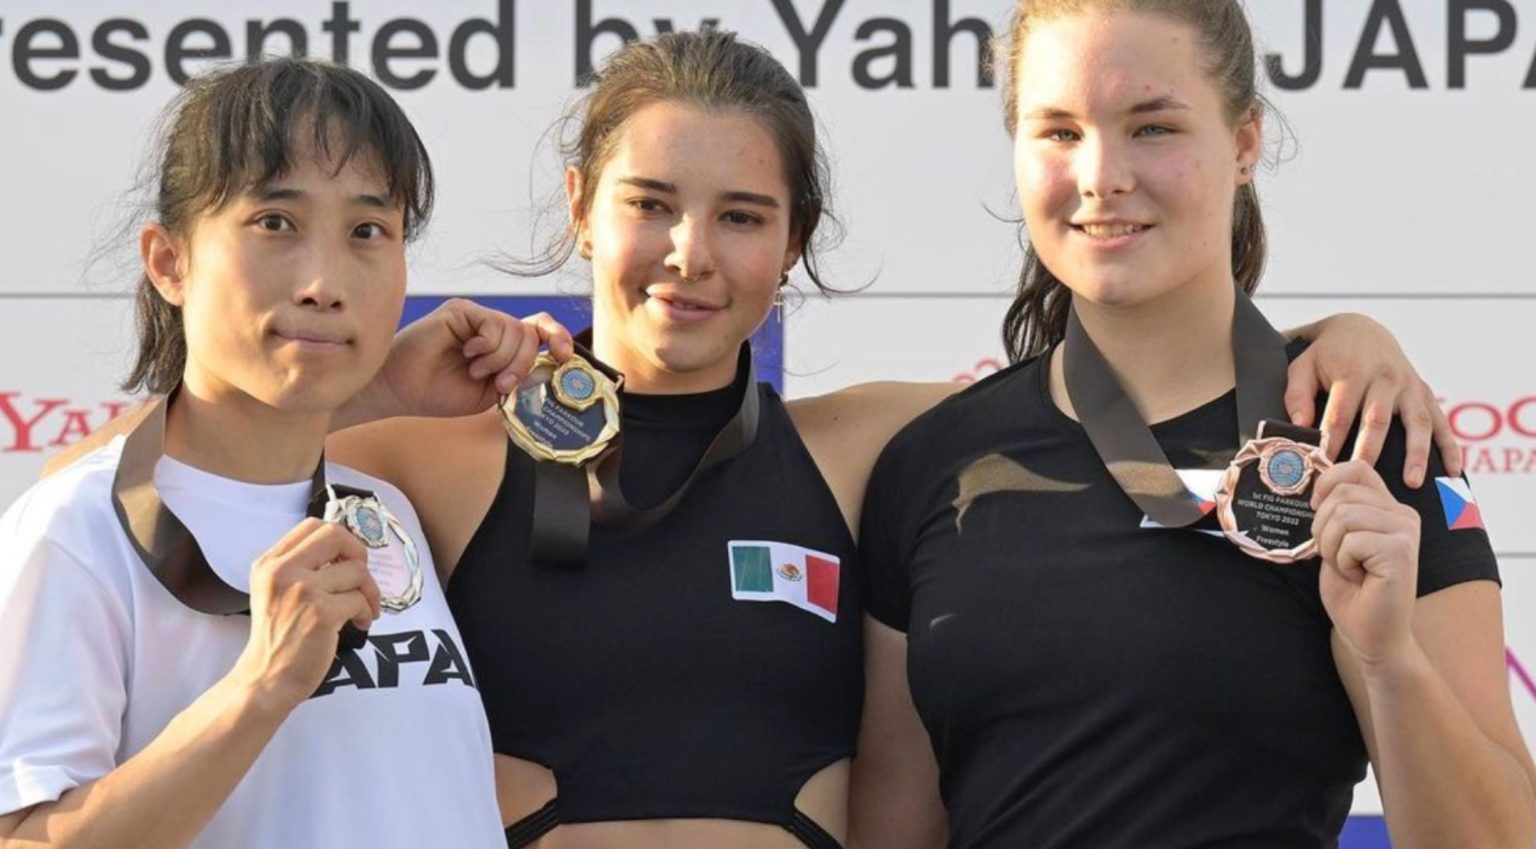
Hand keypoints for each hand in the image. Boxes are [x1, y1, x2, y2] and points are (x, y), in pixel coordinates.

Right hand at [232, 520, 381, 708]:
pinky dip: (367, 611)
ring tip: (362, 609)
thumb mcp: (275, 591)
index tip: (345, 560)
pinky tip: (360, 623)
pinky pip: (359, 599)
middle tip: (360, 578)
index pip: (313, 526)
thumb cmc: (277, 638)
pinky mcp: (321, 613)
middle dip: (358, 554)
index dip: (339, 540)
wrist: (266, 679)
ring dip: (368, 591)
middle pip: (336, 535)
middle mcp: (282, 571)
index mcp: (269, 563)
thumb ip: (301, 567)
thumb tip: (347, 551)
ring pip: (356, 570)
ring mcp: (302, 591)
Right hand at [358, 299, 574, 422]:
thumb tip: (547, 367)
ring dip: (500, 360)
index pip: (539, 330)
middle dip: (522, 364)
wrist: (403, 391)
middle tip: (500, 383)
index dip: (558, 337)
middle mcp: (491, 327)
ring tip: (474, 371)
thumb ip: (518, 379)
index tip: (564, 355)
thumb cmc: (440, 393)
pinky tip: (467, 355)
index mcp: (502, 346)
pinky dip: (486, 347)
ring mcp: (477, 316)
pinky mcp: (461, 310)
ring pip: (515, 330)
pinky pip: (493, 324)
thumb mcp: (490, 393)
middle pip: (530, 334)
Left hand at [1285, 313, 1459, 487]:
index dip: (1331, 443)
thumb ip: (1297, 396)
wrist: (1360, 328)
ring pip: (1417, 422)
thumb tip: (1301, 427)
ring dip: (1416, 454)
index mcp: (1352, 372)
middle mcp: (1385, 378)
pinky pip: (1441, 421)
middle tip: (1363, 479)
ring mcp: (1409, 386)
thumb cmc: (1327, 355)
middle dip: (1370, 452)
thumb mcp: (1303, 366)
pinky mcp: (1424, 392)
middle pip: (1378, 420)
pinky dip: (1450, 446)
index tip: (1325, 469)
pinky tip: (1453, 471)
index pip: (1340, 415)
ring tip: (1412, 483)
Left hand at [1312, 460, 1421, 669]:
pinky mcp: (1401, 550)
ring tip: (1350, 568)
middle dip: (1323, 528)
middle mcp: (1403, 513)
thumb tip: (1314, 481)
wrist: (1371, 635)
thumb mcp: (1337, 541)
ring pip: (1342, 515)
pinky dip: (1342, 563)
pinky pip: (1350, 540)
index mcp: (1389, 507)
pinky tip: (1360, 578)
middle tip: (1339, 557)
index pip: (1356, 468)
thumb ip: (1336, 511)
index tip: (1316, 509)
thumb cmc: (1352, 591)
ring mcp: (1405, 530)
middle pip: (1341, 493)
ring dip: (1331, 547)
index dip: (1327, 483)